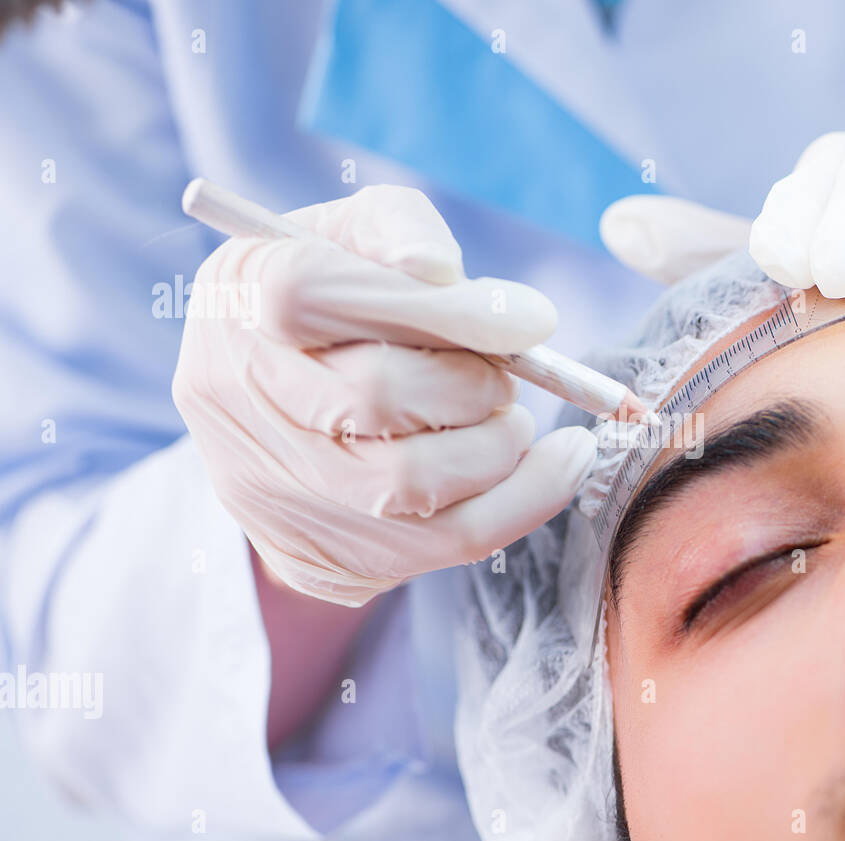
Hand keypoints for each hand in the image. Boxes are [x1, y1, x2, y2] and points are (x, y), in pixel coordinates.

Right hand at [173, 185, 596, 606]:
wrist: (278, 413)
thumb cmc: (337, 302)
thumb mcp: (351, 235)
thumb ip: (397, 229)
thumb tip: (440, 272)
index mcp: (238, 298)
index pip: (316, 292)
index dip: (438, 308)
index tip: (531, 319)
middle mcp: (235, 401)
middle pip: (375, 395)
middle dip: (472, 384)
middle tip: (505, 374)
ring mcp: (273, 490)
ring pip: (413, 482)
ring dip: (498, 446)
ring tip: (509, 421)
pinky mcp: (321, 556)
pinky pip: (445, 541)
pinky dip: (524, 501)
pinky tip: (557, 466)